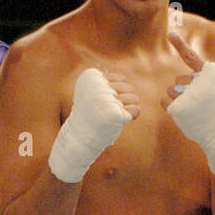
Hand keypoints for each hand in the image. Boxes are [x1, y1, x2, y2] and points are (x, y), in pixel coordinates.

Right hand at [48, 67, 138, 182]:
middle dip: (125, 99)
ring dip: (128, 108)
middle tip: (112, 110)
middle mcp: (98, 86)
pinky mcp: (114, 114)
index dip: (118, 91)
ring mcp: (106, 100)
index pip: (121, 79)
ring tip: (115, 115)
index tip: (106, 101)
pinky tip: (121, 120)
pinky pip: (135, 109)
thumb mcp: (91, 91)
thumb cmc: (88, 114)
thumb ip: (103, 81)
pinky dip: (132, 115)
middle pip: (129, 88)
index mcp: (92, 77)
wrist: (79, 137)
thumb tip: (118, 77)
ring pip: (134, 97)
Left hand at [160, 31, 204, 107]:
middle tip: (198, 103)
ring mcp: (189, 95)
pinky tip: (183, 114)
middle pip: (178, 79)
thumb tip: (190, 58)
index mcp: (210, 73)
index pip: (190, 57)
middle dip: (183, 90)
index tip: (170, 33)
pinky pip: (164, 101)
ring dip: (177, 98)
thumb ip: (204, 74)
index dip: (179, 44)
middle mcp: (199, 82)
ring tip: (192, 109)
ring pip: (170, 90)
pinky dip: (169, 106)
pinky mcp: (179, 108)